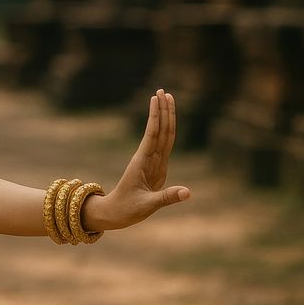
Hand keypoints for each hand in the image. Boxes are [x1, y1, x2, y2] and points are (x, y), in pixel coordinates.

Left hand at [87, 89, 190, 230]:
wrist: (115, 214)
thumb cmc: (127, 209)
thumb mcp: (147, 205)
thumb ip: (167, 198)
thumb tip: (188, 192)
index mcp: (145, 162)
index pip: (155, 134)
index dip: (158, 116)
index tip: (158, 98)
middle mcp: (148, 159)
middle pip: (160, 130)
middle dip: (162, 111)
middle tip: (163, 91)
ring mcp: (153, 163)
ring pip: (162, 136)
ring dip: (165, 117)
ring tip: (165, 98)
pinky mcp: (156, 169)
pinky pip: (164, 147)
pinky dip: (167, 134)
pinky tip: (168, 123)